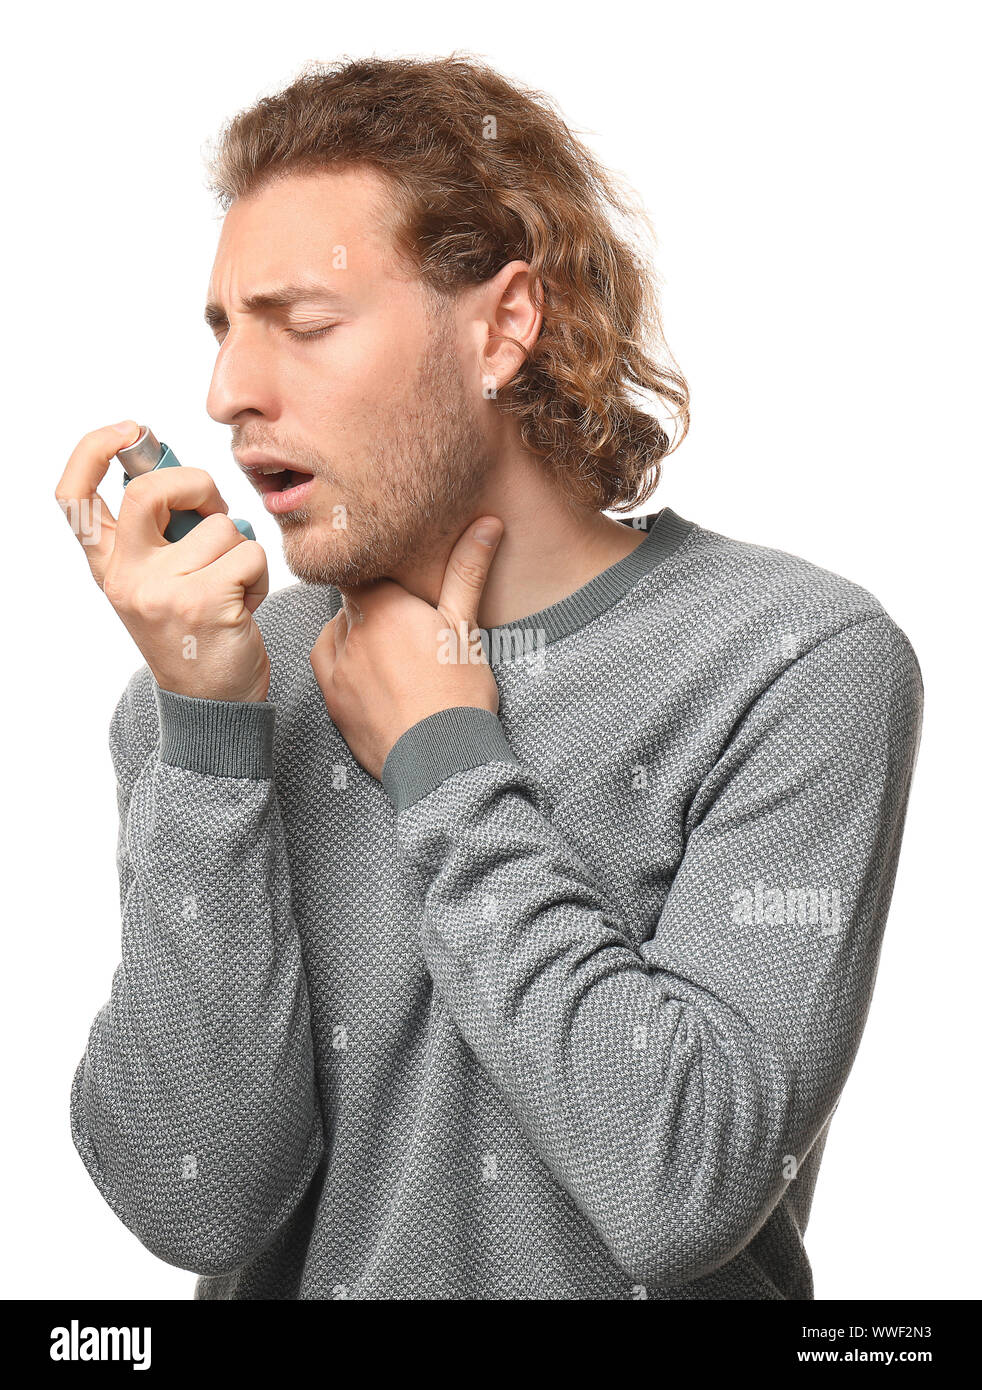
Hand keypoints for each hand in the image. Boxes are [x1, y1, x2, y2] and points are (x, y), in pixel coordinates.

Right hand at [56, 421, 271, 702]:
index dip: (94, 449)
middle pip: (148, 490)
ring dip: (240, 550)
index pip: (74, 496)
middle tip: (213, 507)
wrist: (212, 704)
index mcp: (109, 565)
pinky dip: (259, 574)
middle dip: (195, 483)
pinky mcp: (205, 603)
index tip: (132, 430)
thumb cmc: (193, 633)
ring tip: (231, 585)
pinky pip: (250, 553)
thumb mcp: (156, 582)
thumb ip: (156, 532)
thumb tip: (173, 467)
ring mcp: (162, 591)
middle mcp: (126, 577)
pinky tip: (244, 602)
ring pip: (220, 526)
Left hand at [309, 516, 504, 778]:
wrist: (438, 759)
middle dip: (375, 600)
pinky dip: (340, 653)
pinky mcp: (332, 695)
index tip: (399, 575)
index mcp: (385, 604)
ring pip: (339, 626)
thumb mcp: (466, 626)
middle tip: (405, 615)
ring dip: (358, 627)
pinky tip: (364, 661)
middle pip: (354, 596)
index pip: (367, 565)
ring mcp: (338, 663)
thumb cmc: (458, 692)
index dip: (382, 567)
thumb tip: (486, 522)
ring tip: (392, 646)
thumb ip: (467, 571)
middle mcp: (353, 627)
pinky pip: (325, 658)